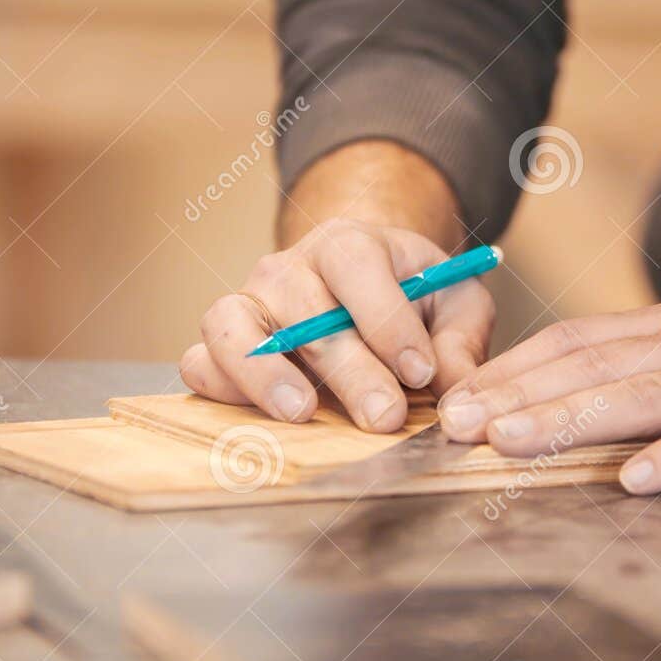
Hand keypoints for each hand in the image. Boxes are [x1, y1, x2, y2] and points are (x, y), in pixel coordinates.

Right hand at [180, 218, 494, 430]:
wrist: (362, 291)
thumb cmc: (412, 298)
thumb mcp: (454, 304)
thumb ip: (460, 339)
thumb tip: (454, 385)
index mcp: (348, 244)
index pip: (357, 264)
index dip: (387, 318)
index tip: (420, 371)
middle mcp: (288, 267)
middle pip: (303, 307)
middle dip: (347, 367)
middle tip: (383, 416)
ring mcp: (247, 303)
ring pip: (232, 325)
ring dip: (263, 371)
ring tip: (302, 412)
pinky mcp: (221, 345)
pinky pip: (200, 361)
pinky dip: (220, 387)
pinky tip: (258, 416)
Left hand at [436, 228, 660, 492]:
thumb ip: (654, 377)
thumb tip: (572, 405)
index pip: (577, 340)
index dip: (514, 369)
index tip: (458, 401)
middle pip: (594, 363)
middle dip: (520, 395)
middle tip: (458, 427)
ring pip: (644, 392)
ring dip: (573, 418)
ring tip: (516, 444)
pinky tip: (638, 482)